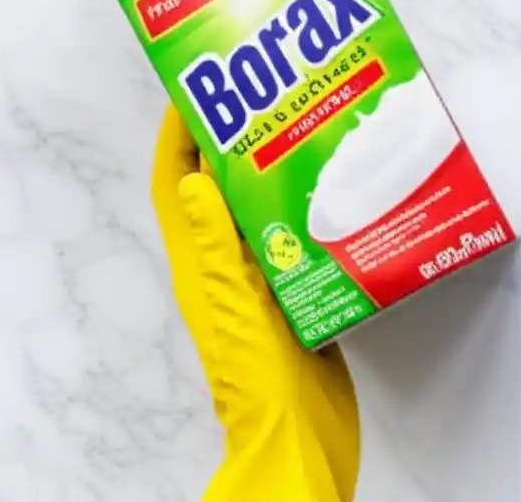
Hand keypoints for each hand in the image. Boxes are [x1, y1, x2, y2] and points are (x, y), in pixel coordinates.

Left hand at [151, 107, 359, 501]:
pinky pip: (296, 241)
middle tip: (267, 100)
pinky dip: (311, 214)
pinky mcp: (294, 296)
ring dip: (275, 173)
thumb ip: (218, 245)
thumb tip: (196, 177)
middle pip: (218, 191)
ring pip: (260, 213)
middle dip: (232, 142)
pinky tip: (343, 198)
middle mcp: (224, 267)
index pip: (177, 187)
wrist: (300, 431)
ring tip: (308, 135)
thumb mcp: (236, 305)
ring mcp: (259, 282)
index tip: (194, 89)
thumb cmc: (260, 375)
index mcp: (201, 266)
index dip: (178, 137)